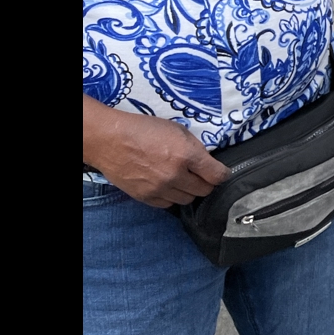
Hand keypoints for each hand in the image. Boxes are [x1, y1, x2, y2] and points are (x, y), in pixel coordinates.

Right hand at [84, 106, 230, 207]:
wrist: (111, 141)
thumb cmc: (144, 130)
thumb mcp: (177, 130)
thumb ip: (195, 147)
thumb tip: (207, 162)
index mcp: (187, 155)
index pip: (217, 176)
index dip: (222, 174)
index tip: (221, 173)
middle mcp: (175, 176)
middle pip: (204, 190)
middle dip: (206, 182)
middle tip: (200, 175)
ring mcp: (160, 189)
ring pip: (187, 200)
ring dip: (189, 191)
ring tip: (182, 179)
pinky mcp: (146, 198)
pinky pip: (168, 204)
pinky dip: (172, 196)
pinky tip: (167, 185)